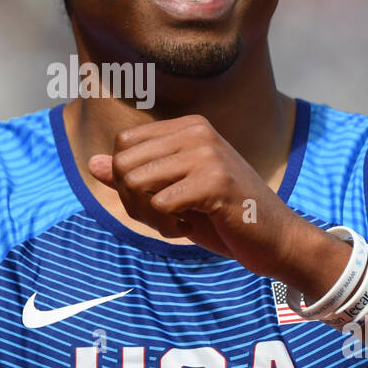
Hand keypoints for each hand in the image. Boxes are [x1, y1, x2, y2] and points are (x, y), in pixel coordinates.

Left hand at [87, 114, 313, 279]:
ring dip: (147, 215)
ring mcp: (208, 154)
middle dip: (132, 200)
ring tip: (174, 223)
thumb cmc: (224, 217)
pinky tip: (188, 229)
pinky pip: (159, 204)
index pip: (123, 144)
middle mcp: (198, 132)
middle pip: (124, 163)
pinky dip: (165, 226)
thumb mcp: (174, 193)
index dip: (126, 180)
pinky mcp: (215, 182)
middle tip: (162, 218)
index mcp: (189, 127)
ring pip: (136, 182)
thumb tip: (92, 163)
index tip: (155, 200)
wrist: (275, 240)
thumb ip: (134, 177)